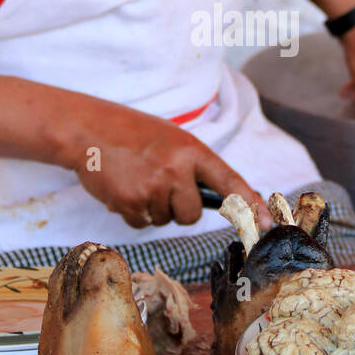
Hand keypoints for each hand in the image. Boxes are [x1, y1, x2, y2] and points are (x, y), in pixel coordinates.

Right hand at [67, 102, 269, 230]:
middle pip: (192, 214)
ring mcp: (153, 188)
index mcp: (191, 150)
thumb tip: (220, 202)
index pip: (229, 181)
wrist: (87, 131)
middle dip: (178, 208)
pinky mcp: (130, 203)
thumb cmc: (132, 135)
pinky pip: (141, 223)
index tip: (267, 222)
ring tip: (136, 179)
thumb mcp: (171, 140)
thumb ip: (193, 167)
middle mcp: (176, 170)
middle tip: (158, 183)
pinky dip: (132, 211)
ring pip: (165, 220)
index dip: (250, 204)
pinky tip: (122, 187)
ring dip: (152, 207)